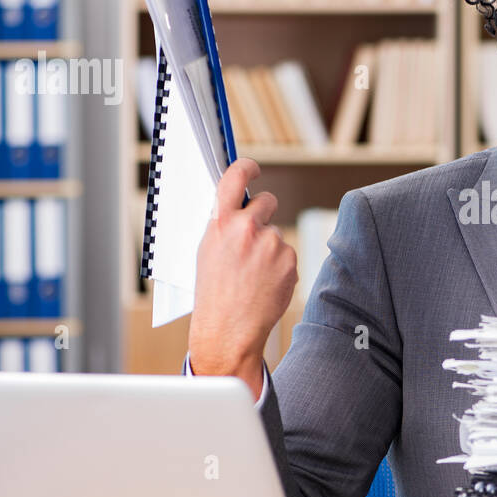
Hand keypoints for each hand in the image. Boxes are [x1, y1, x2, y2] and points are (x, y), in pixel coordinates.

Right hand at [188, 159, 297, 399]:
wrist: (228, 329)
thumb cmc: (213, 293)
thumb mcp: (207, 252)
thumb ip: (223, 225)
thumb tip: (238, 205)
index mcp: (220, 223)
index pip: (234, 178)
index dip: (247, 167)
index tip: (253, 168)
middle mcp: (247, 228)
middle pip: (267, 201)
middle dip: (263, 212)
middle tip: (254, 236)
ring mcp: (271, 244)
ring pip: (276, 234)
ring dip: (269, 249)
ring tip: (253, 275)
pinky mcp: (289, 260)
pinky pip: (287, 254)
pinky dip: (280, 266)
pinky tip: (265, 283)